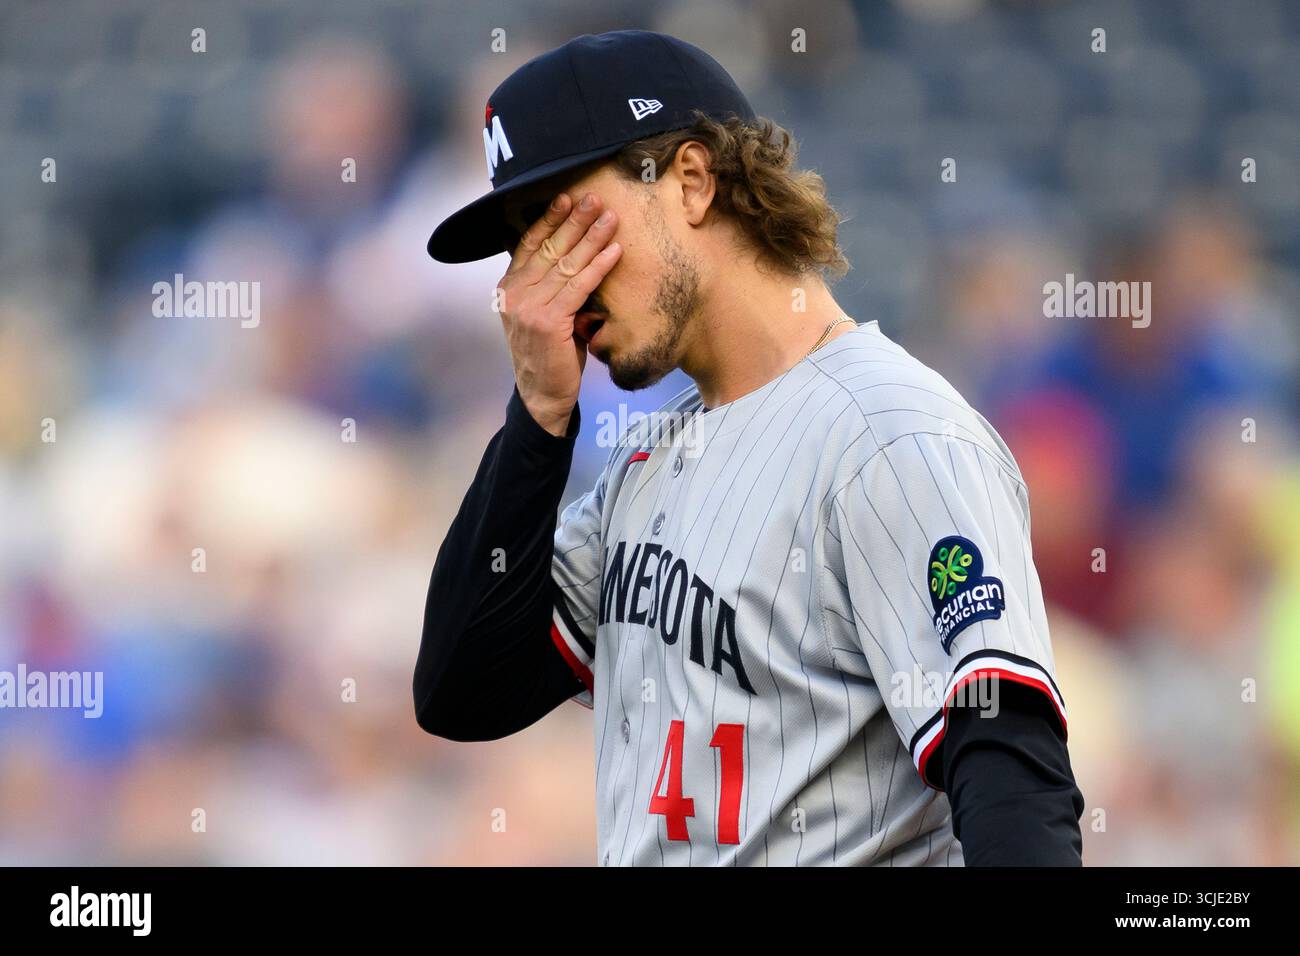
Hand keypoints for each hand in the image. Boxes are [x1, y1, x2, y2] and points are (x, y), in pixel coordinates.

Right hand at [496, 192, 620, 435]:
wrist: (542, 395)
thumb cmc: (549, 353)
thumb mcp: (542, 312)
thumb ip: (548, 285)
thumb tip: (573, 252)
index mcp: (508, 287)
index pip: (529, 243)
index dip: (549, 219)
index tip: (566, 198)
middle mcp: (513, 293)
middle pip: (550, 247)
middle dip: (574, 220)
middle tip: (595, 197)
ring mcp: (528, 306)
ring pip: (566, 263)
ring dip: (591, 237)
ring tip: (610, 217)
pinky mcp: (548, 320)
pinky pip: (579, 286)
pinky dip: (599, 266)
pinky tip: (615, 251)